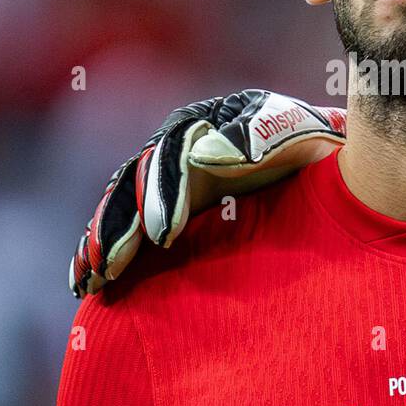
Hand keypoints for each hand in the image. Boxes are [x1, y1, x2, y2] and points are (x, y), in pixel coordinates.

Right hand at [69, 90, 345, 296]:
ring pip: (123, 206)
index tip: (161, 235)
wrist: (318, 153)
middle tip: (108, 265)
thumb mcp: (296, 129)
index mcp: (202, 125)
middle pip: (135, 186)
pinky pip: (127, 225)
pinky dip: (105, 248)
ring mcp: (167, 178)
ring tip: (90, 278)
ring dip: (105, 241)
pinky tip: (88, 279)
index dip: (162, 196)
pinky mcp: (166, 206)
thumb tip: (202, 154)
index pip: (171, 161)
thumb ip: (258, 134)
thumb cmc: (311, 141)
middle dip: (120, 226)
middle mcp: (175, 148)